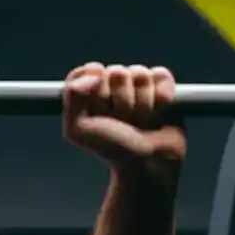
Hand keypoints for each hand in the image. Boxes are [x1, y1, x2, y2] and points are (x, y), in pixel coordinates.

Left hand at [62, 63, 185, 181]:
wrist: (148, 163)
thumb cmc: (111, 148)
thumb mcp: (77, 130)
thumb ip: (72, 97)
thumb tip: (93, 72)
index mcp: (89, 90)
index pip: (90, 70)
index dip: (96, 92)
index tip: (98, 112)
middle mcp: (112, 84)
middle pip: (116, 72)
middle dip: (121, 101)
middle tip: (122, 122)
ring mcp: (137, 85)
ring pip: (140, 74)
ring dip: (141, 104)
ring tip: (139, 122)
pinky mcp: (161, 87)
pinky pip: (161, 76)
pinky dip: (161, 97)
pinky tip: (157, 113)